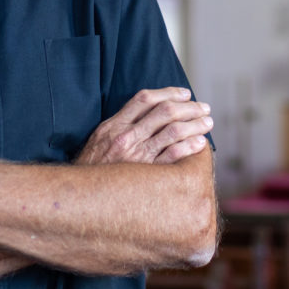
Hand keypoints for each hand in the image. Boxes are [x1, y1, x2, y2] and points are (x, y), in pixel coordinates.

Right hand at [74, 87, 211, 165]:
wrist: (80, 196)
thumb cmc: (92, 168)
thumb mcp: (99, 139)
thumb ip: (121, 124)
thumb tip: (149, 113)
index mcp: (114, 125)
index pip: (145, 99)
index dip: (169, 92)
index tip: (185, 94)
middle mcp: (126, 137)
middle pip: (165, 112)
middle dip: (189, 107)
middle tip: (204, 108)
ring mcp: (136, 155)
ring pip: (173, 131)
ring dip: (195, 124)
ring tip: (207, 123)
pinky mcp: (145, 173)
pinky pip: (173, 155)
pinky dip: (189, 146)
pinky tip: (200, 143)